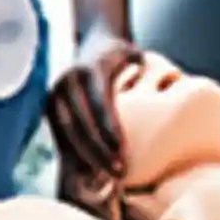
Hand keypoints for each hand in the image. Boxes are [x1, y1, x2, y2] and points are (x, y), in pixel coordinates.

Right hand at [47, 32, 141, 178]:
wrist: (94, 39)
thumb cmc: (123, 55)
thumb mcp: (133, 57)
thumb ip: (144, 74)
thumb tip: (168, 87)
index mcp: (88, 69)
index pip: (99, 104)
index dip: (110, 132)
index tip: (123, 156)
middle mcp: (66, 81)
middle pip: (80, 123)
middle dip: (98, 152)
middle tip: (119, 174)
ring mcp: (54, 94)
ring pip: (68, 133)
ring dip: (86, 158)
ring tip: (105, 179)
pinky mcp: (50, 107)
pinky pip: (63, 135)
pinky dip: (76, 155)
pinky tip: (91, 172)